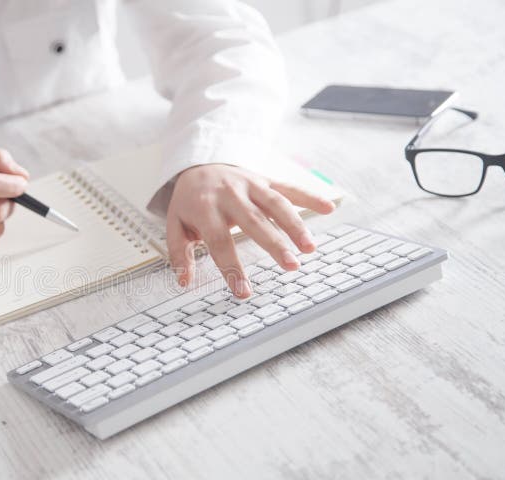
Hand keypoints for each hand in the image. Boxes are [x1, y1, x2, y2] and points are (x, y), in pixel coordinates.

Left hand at [166, 164, 335, 297]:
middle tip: (291, 266)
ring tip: (310, 248)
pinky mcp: (265, 179)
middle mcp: (230, 195)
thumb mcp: (175, 224)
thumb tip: (184, 281)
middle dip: (274, 244)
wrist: (198, 163)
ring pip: (276, 204)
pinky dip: (309, 195)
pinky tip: (328, 207)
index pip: (220, 242)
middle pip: (255, 222)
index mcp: (205, 208)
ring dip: (296, 225)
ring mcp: (250, 185)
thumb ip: (179, 253)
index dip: (232, 268)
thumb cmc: (189, 201)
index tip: (244, 292)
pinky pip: (289, 187)